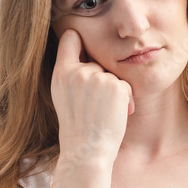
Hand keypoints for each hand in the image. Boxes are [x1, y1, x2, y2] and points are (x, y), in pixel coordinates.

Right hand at [51, 29, 132, 165]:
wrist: (87, 150)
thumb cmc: (77, 126)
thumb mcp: (63, 95)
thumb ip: (71, 73)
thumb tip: (83, 50)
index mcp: (61, 73)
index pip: (70, 37)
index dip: (79, 37)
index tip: (85, 43)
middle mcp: (77, 72)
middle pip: (97, 61)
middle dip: (101, 79)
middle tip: (96, 105)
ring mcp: (97, 77)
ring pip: (112, 75)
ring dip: (114, 93)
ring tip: (104, 113)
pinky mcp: (116, 86)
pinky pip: (125, 86)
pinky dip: (126, 100)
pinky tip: (117, 115)